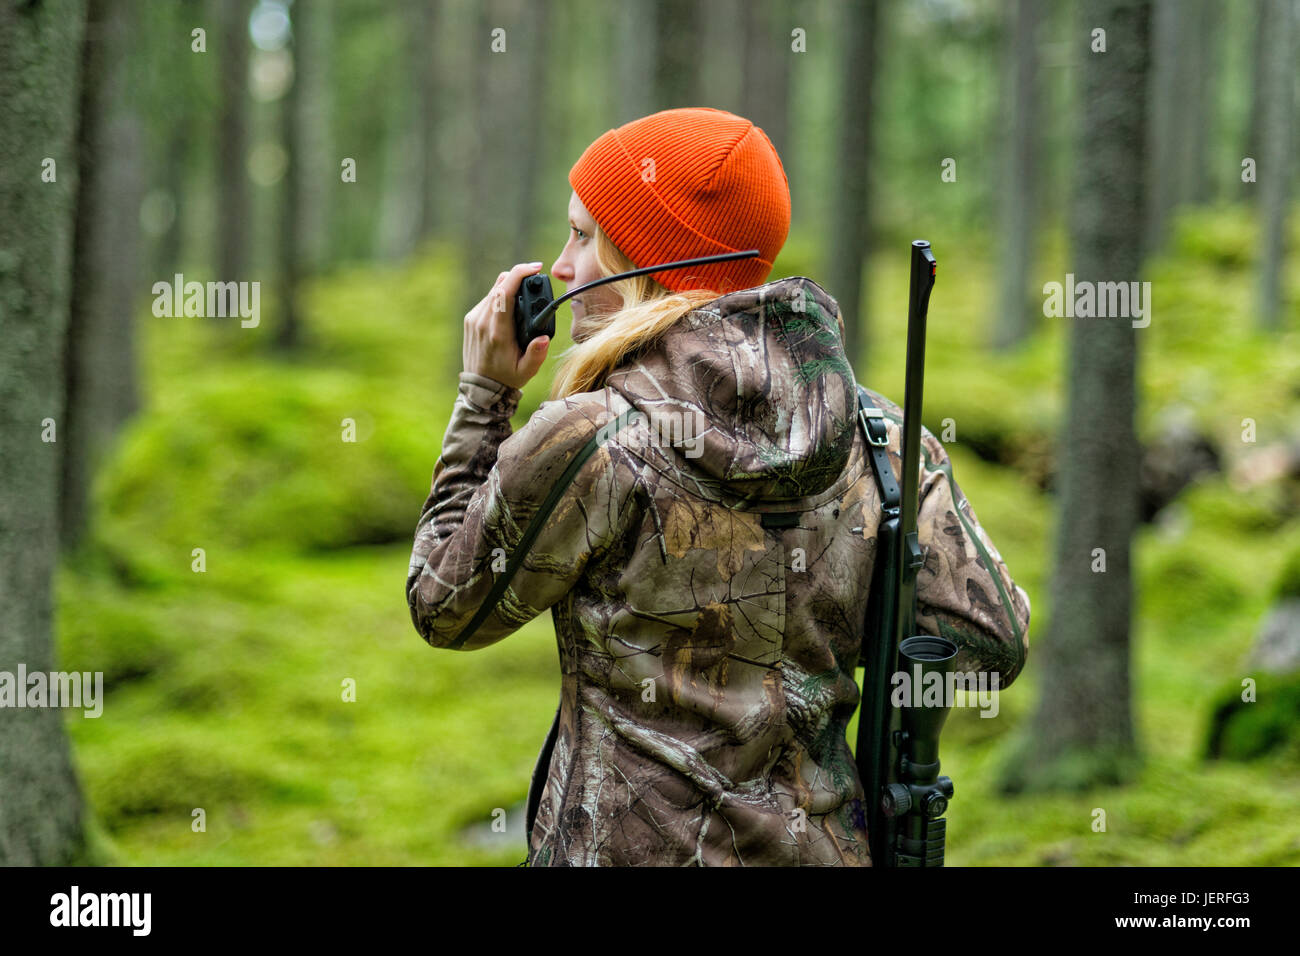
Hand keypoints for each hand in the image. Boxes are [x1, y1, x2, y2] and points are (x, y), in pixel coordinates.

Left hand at [462, 261, 550, 389]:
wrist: (480, 388)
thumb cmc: (507, 377)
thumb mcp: (526, 371)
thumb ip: (537, 354)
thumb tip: (544, 338)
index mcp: (497, 332)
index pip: (504, 292)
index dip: (519, 274)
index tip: (535, 268)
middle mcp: (482, 322)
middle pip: (500, 285)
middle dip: (519, 277)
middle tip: (535, 281)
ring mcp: (474, 319)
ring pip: (493, 290)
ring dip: (510, 287)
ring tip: (525, 296)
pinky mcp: (471, 319)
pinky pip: (487, 299)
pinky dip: (501, 297)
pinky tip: (511, 308)